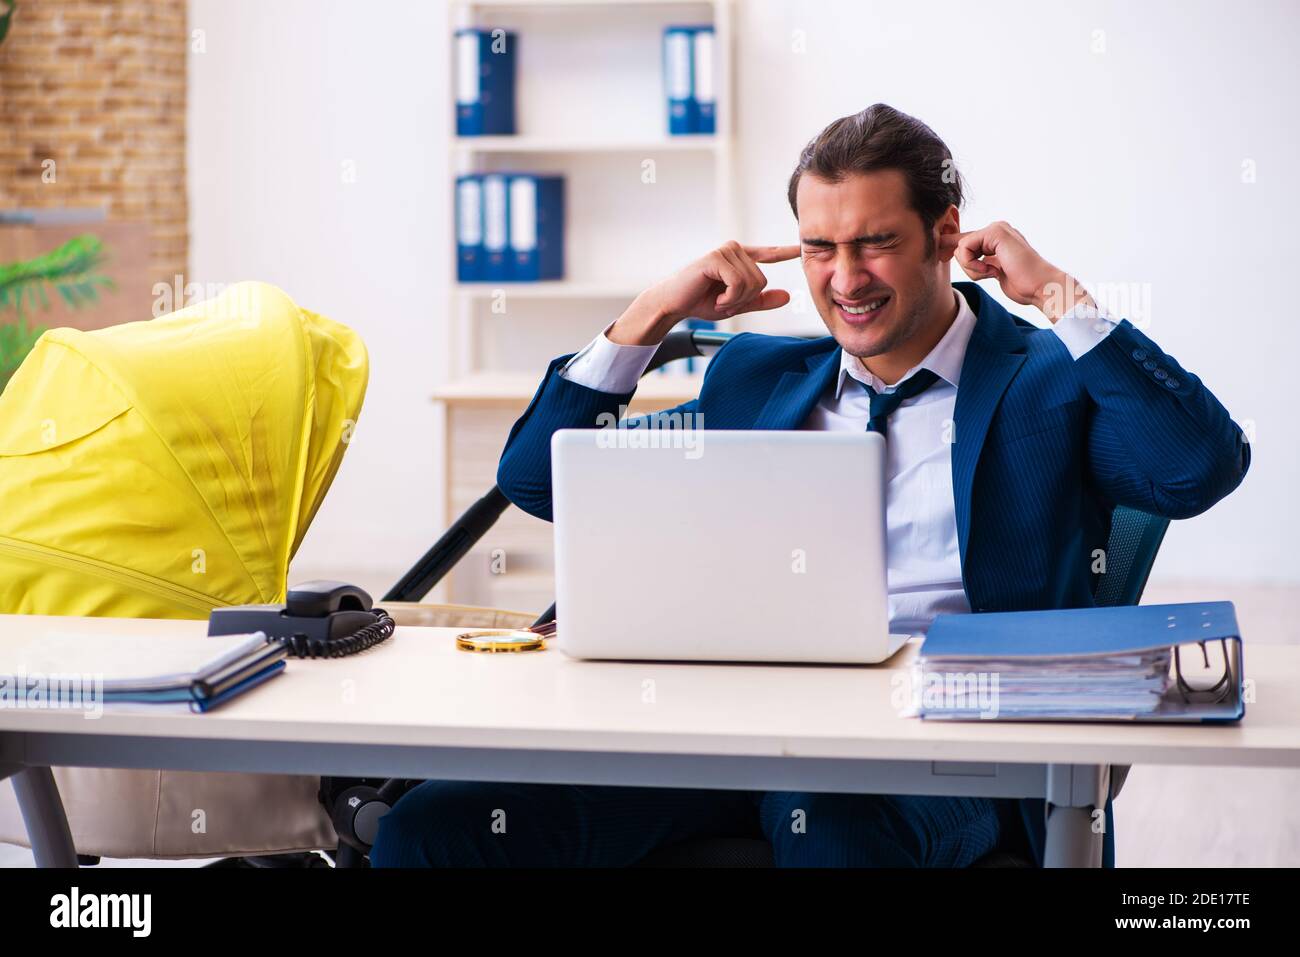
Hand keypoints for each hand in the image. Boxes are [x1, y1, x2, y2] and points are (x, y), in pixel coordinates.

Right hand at [609, 241, 799, 344]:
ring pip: (751, 283)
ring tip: (718, 300)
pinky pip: (738, 283)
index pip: (768, 253)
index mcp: (740, 258)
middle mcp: (734, 249)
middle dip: (744, 299)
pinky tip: (716, 299)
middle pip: (761, 280)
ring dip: (735, 300)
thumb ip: (760, 300)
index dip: (785, 251)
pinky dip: (729, 298)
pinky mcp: (716, 258)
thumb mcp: (736, 304)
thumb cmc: (701, 302)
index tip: (800, 248)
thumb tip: (787, 296)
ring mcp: (725, 251)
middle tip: (723, 302)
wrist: (674, 305)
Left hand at [943, 222, 1091, 321]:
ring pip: (961, 248)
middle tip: (989, 274)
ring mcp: (997, 229)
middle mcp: (996, 230)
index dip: (953, 251)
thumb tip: (952, 253)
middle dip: (967, 266)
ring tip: (993, 272)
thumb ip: (977, 260)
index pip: (965, 242)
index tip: (943, 257)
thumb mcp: (993, 270)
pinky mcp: (996, 232)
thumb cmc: (1021, 284)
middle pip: (960, 246)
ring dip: (972, 268)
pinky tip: (992, 271)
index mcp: (996, 238)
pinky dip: (973, 265)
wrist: (1040, 286)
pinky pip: (965, 248)